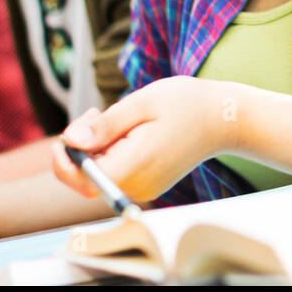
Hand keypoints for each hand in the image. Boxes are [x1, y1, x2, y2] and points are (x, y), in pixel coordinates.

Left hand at [52, 77, 235, 203]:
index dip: (65, 161)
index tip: (68, 134)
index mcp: (137, 166)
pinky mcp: (149, 183)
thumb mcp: (142, 103)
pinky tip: (130, 130)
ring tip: (120, 118)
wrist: (225, 118)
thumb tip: (70, 140)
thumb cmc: (186, 104)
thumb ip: (105, 125)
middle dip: (82, 147)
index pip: (84, 181)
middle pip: (89, 178)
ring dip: (98, 147)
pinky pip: (117, 172)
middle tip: (96, 113)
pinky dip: (112, 152)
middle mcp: (139, 185)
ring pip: (102, 174)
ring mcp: (145, 188)